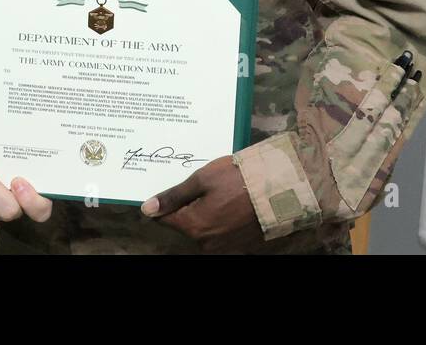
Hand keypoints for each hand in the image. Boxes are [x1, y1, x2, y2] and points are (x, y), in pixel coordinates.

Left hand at [140, 155, 262, 252]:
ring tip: (220, 190)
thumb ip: (174, 196)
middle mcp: (205, 243)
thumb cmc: (238, 179)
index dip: (168, 200)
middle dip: (189, 204)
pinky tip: (230, 202)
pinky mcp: (238, 245)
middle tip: (204, 184)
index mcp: (193, 226)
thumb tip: (147, 209)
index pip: (165, 218)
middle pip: (185, 223)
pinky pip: (219, 231)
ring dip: (206, 210)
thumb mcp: (202, 179)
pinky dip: (221, 218)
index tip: (179, 186)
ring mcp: (223, 246)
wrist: (278, 189)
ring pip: (203, 227)